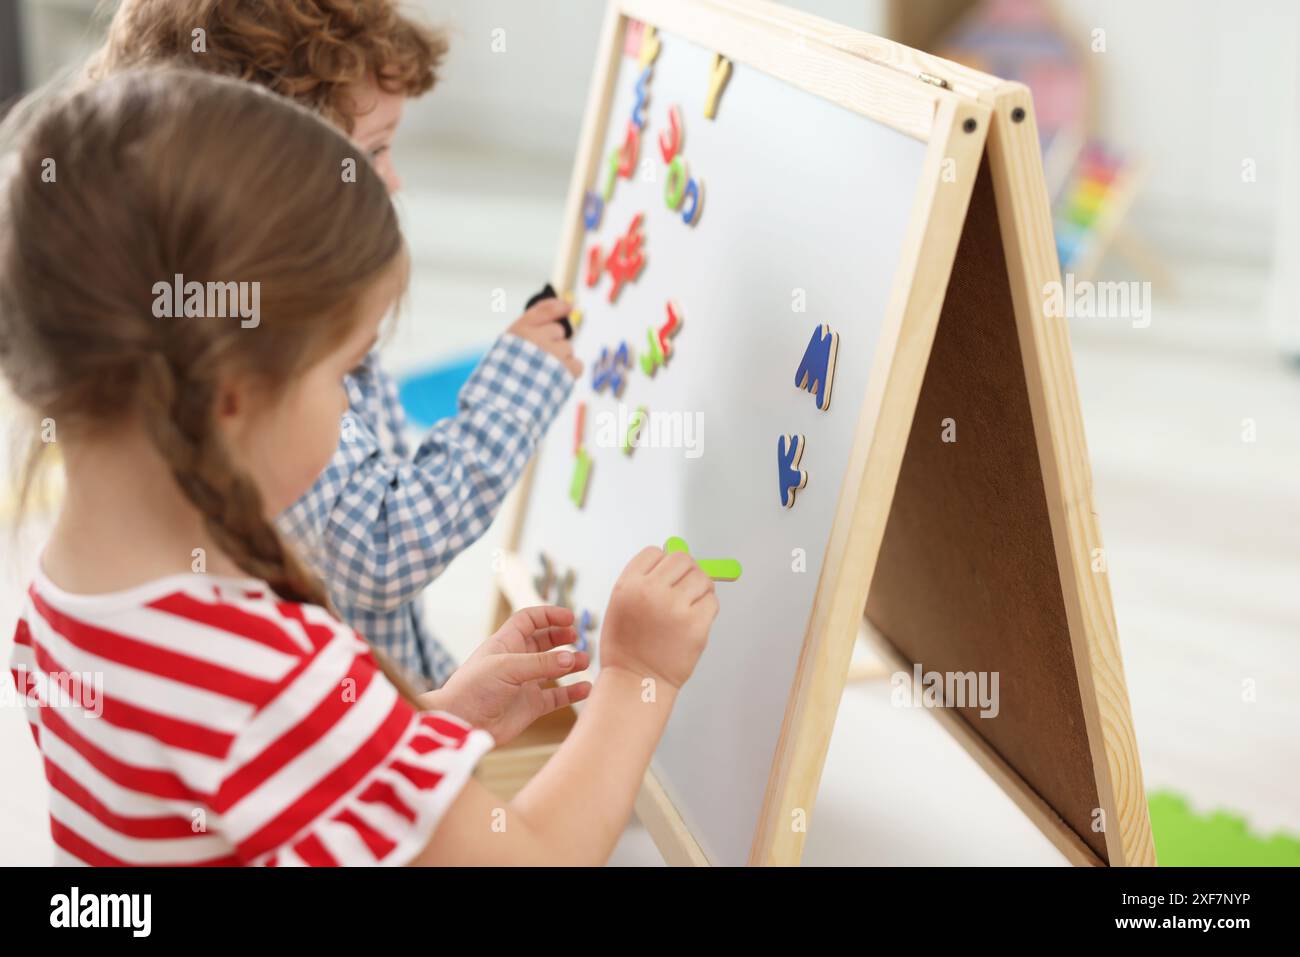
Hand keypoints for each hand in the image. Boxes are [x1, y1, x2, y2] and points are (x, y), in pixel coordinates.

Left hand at [421, 606, 590, 745]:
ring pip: (553, 668)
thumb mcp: (507, 667)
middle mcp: (516, 661)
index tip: (570, 618)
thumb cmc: (474, 688)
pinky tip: (585, 688)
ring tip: (584, 661)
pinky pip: (556, 696)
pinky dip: (572, 692)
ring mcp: (524, 684)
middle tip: (578, 638)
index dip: (548, 615)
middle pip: (544, 641)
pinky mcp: (530, 706)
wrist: (460, 723)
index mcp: (505, 643)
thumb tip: (571, 658)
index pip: (529, 620)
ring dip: (570, 663)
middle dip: (562, 637)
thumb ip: (541, 663)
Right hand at [507, 298, 582, 377]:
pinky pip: (577, 364)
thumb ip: (527, 336)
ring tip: (544, 376)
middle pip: (558, 331)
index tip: (568, 306)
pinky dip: (570, 373)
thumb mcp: (506, 352)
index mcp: (518, 332)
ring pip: (568, 348)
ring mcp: (553, 353)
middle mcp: (537, 338)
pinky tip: (556, 381)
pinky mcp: (566, 370)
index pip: (541, 311)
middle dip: (554, 343)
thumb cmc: (504, 381)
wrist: (506, 408)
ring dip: (561, 360)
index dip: (556, 307)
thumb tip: (559, 319)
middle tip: (541, 361)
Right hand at [599, 546, 718, 691]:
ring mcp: (675, 608)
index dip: (661, 565)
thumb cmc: (629, 644)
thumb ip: (646, 580)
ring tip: (690, 606)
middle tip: (684, 588)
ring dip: (700, 587)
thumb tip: (682, 557)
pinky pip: (712, 601)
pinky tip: (694, 621)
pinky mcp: (696, 625)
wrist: (636, 682)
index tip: (662, 581)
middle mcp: (650, 592)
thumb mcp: (623, 606)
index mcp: (628, 584)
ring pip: (701, 577)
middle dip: (686, 570)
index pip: (655, 552)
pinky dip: (707, 607)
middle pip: (682, 559)